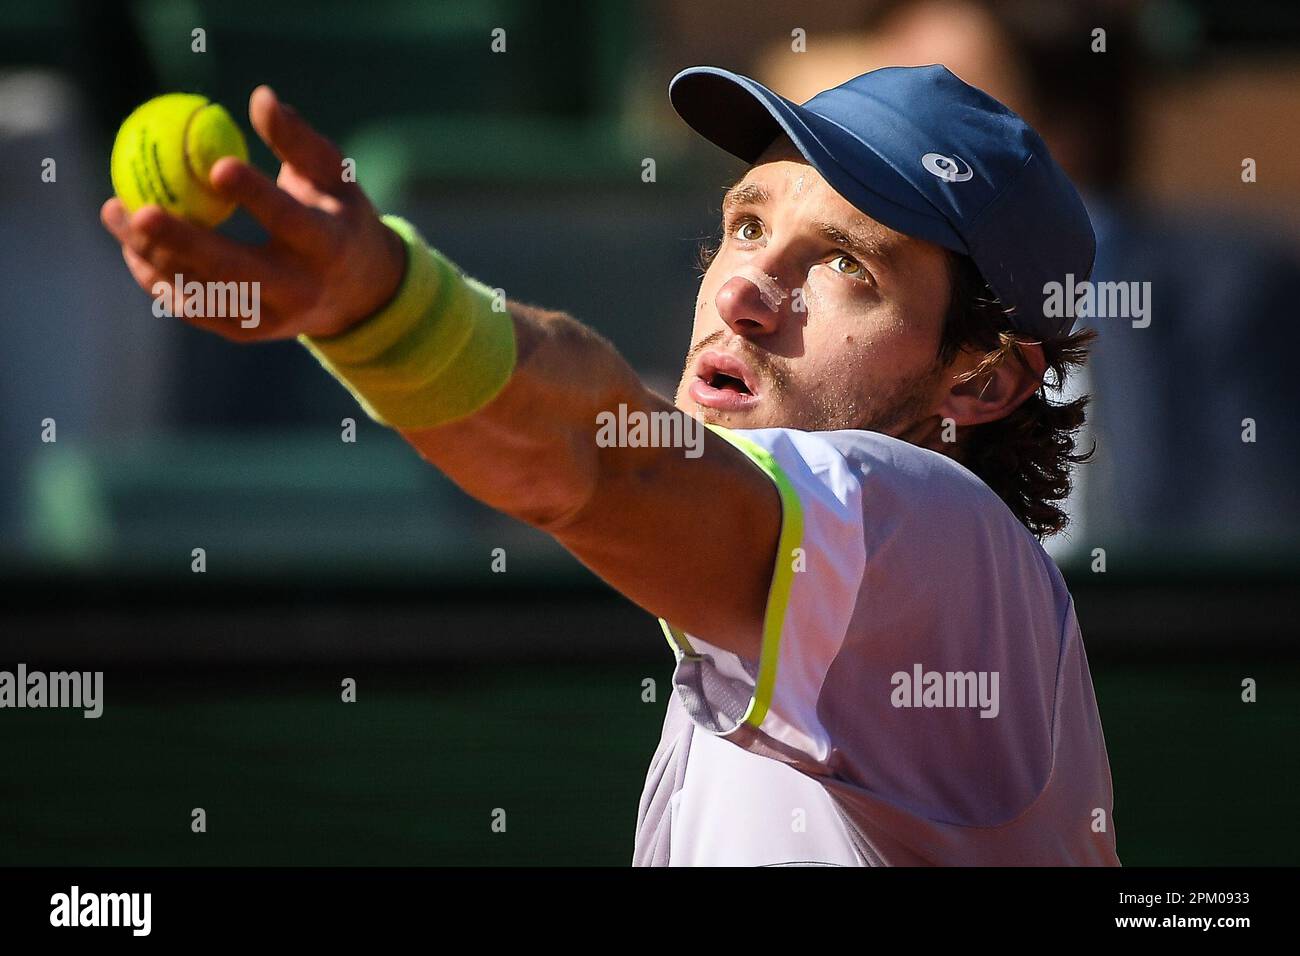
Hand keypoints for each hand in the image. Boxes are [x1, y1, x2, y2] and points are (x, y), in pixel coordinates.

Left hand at [100, 85, 405, 340]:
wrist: (358, 293)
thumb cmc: (339, 215)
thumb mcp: (334, 176)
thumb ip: (298, 140)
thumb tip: (261, 96)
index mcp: (329, 247)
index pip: (290, 222)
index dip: (255, 196)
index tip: (216, 165)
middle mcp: (300, 290)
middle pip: (234, 271)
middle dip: (183, 243)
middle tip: (140, 209)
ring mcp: (270, 318)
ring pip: (202, 293)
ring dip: (152, 256)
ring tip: (115, 212)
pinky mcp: (245, 331)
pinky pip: (191, 308)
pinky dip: (156, 277)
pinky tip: (130, 244)